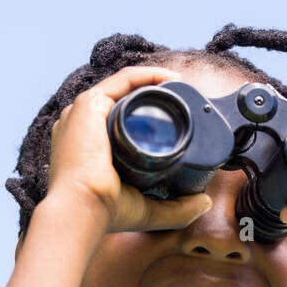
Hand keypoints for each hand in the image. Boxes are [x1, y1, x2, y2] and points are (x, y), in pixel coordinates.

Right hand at [46, 65, 212, 233]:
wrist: (83, 207)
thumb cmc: (104, 212)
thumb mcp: (148, 210)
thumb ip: (177, 210)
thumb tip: (204, 203)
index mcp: (89, 148)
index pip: (119, 122)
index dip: (149, 117)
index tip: (177, 120)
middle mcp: (83, 127)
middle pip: (123, 102)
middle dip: (154, 97)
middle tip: (183, 103)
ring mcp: (84, 113)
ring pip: (125, 87)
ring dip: (154, 82)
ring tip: (181, 87)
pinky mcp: (89, 103)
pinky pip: (123, 79)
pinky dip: (148, 75)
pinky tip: (169, 79)